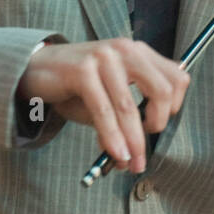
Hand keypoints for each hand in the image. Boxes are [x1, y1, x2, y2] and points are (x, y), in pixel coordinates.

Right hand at [17, 38, 189, 172]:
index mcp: (138, 52)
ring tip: (131, 163)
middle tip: (144, 144)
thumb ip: (126, 118)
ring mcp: (104, 57)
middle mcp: (125, 49)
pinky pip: (104, 110)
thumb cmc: (76, 85)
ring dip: (133, 141)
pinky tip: (115, 153)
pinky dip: (112, 136)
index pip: (177, 77)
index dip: (174, 106)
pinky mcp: (82, 70)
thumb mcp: (108, 97)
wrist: (35, 69)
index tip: (157, 125)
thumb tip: (135, 155)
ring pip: (130, 107)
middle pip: (162, 90)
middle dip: (157, 125)